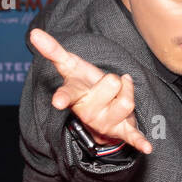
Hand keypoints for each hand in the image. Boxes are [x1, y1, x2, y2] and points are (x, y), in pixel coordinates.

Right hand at [29, 25, 152, 154]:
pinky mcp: (121, 132)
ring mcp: (104, 123)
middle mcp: (88, 113)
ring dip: (128, 92)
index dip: (63, 97)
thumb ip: (53, 51)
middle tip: (107, 85)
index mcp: (75, 96)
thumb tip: (33, 33)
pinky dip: (140, 142)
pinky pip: (132, 137)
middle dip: (114, 79)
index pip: (69, 93)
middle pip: (112, 83)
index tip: (57, 101)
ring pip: (127, 101)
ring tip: (119, 95)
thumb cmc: (84, 85)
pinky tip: (148, 148)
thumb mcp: (71, 67)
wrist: (98, 112)